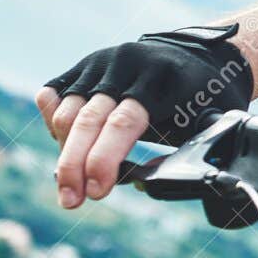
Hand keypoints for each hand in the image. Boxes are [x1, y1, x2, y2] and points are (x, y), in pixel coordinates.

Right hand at [35, 24, 252, 208]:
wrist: (193, 56)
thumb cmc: (200, 97)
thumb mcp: (205, 122)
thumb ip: (179, 152)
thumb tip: (141, 185)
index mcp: (162, 80)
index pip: (124, 122)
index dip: (105, 159)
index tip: (97, 191)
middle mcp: (126, 66)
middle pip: (88, 120)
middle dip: (75, 166)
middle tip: (72, 201)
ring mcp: (100, 63)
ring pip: (67, 113)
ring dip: (65, 154)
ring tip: (74, 185)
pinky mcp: (81, 67)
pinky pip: (52, 99)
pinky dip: (56, 128)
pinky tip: (70, 147)